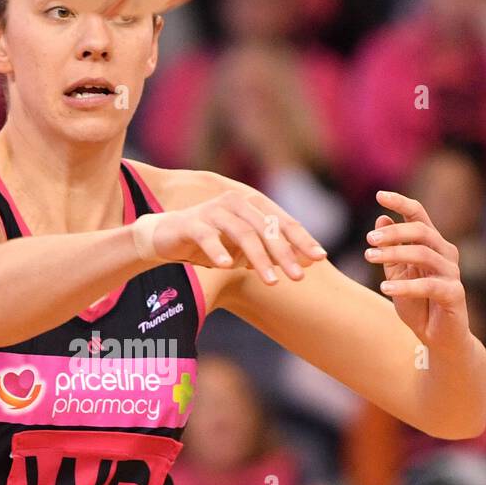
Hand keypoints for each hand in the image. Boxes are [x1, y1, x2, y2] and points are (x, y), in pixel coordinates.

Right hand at [132, 186, 326, 284]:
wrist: (165, 237)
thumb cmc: (210, 242)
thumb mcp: (242, 248)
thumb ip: (269, 250)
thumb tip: (306, 261)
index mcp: (251, 205)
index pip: (282, 222)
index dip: (302, 239)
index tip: (320, 257)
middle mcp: (234, 203)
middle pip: (265, 229)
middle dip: (284, 254)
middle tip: (299, 277)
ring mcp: (212, 211)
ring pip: (242, 234)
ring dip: (258, 259)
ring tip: (271, 282)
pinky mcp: (191, 223)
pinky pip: (207, 237)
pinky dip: (218, 251)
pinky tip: (227, 267)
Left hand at [365, 189, 468, 346]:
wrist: (438, 339)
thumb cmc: (418, 305)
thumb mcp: (398, 275)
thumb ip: (390, 250)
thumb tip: (381, 218)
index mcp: (432, 245)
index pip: (419, 216)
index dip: (401, 203)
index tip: (379, 194)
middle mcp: (445, 254)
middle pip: (421, 231)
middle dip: (393, 232)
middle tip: (369, 240)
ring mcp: (452, 273)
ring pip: (423, 254)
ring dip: (394, 254)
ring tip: (369, 258)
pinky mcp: (455, 294)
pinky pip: (429, 285)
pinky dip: (405, 286)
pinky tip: (384, 287)